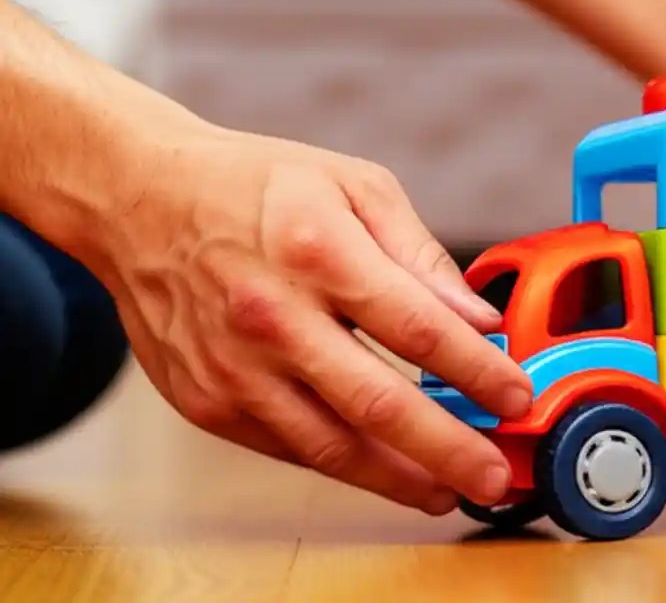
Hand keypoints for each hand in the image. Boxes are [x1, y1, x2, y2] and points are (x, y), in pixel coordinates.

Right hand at [91, 125, 531, 513]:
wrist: (136, 200)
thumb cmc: (254, 186)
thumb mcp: (353, 185)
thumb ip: (421, 255)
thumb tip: (479, 318)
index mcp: (317, 250)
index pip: (419, 328)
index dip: (477, 371)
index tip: (516, 396)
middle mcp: (272, 315)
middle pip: (378, 403)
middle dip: (448, 449)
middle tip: (494, 477)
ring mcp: (233, 366)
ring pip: (330, 445)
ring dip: (398, 478)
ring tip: (446, 491)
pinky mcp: (206, 401)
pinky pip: (288, 447)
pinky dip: (342, 464)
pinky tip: (382, 469)